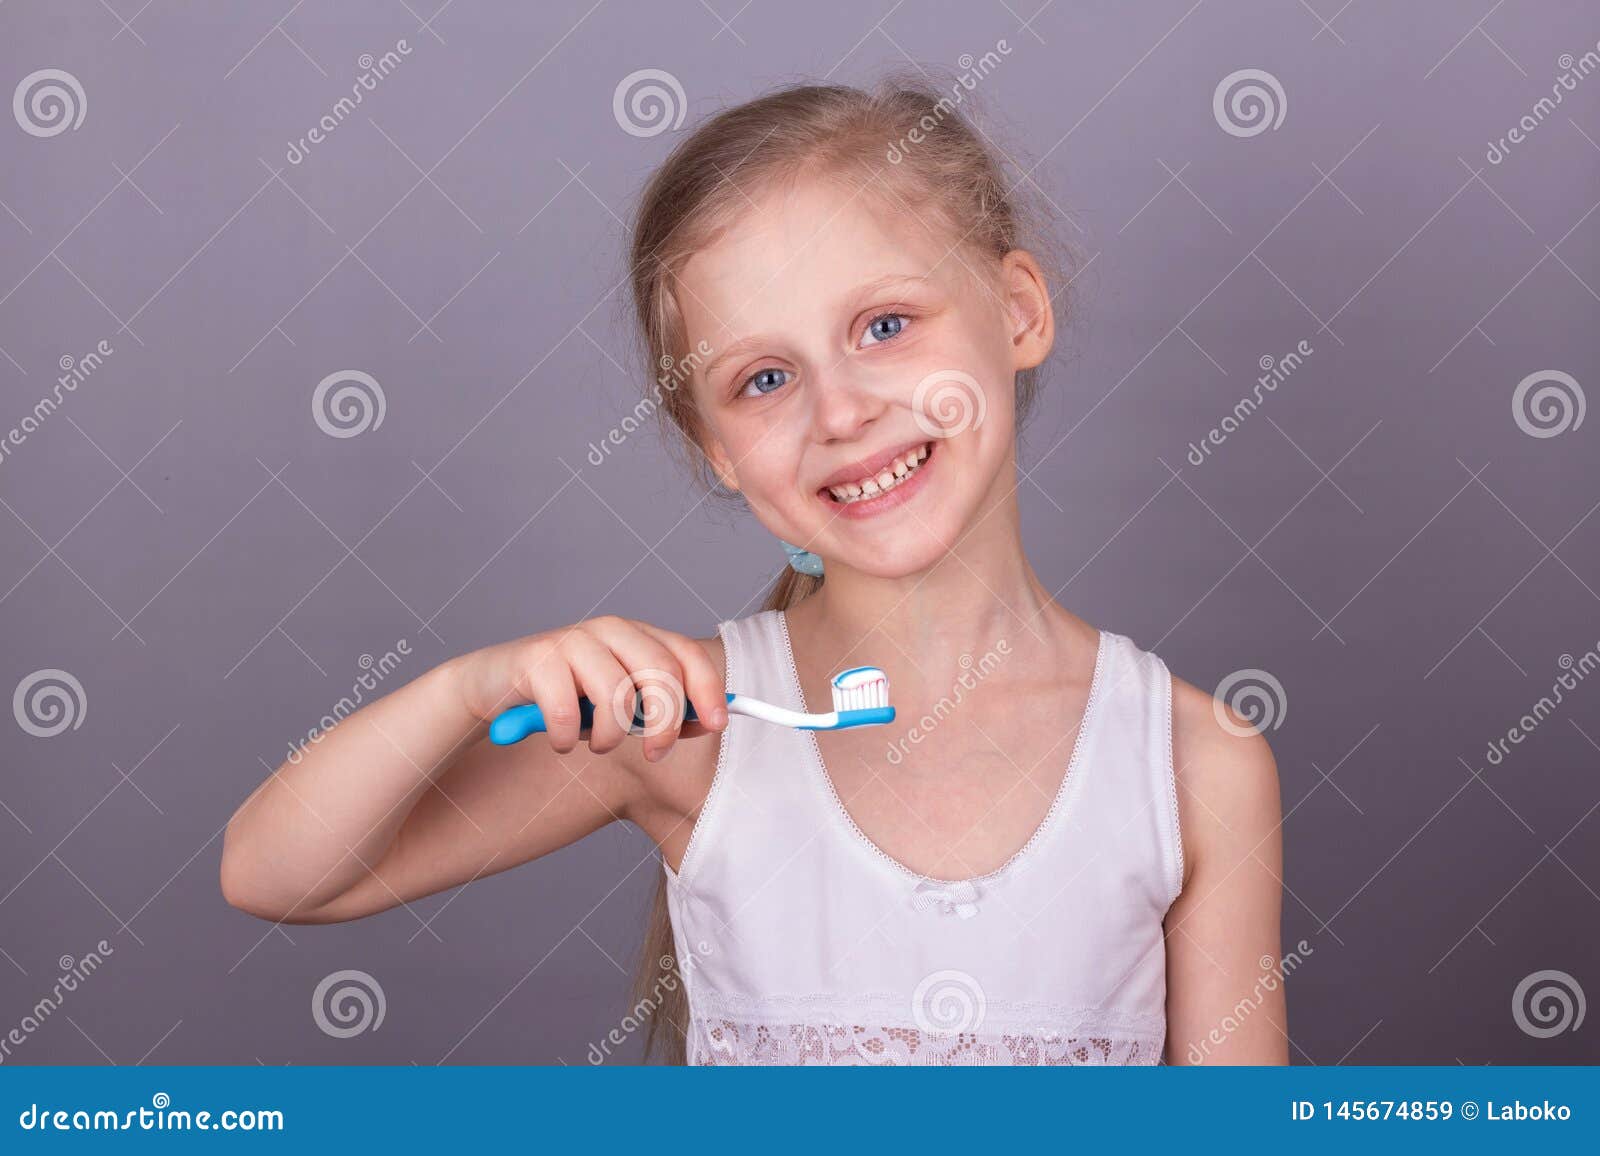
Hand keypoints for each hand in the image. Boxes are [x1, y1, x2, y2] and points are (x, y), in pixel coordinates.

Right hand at [448, 615, 726, 761]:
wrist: (494, 686)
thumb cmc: (567, 698)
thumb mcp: (621, 705)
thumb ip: (663, 710)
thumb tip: (711, 721)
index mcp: (637, 636)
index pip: (687, 655)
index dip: (707, 691)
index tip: (718, 725)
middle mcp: (610, 630)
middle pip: (660, 674)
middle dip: (665, 724)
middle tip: (654, 754)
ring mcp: (573, 640)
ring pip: (616, 696)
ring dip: (609, 737)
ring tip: (595, 745)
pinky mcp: (536, 658)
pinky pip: (566, 711)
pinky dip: (565, 739)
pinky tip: (558, 741)